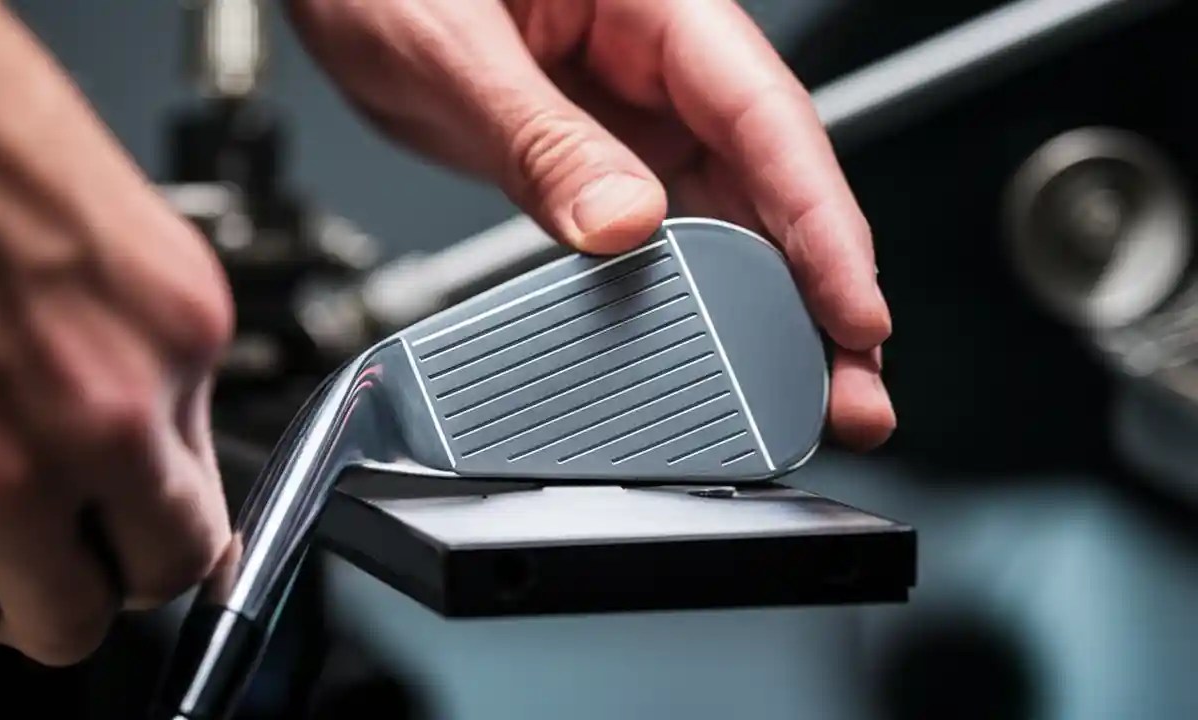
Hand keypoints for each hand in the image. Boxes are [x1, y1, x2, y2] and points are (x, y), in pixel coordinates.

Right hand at [0, 1, 233, 663]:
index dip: (164, 557)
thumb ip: (178, 404)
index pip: (191, 550)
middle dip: (81, 588)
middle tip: (63, 544)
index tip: (145, 549)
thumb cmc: (14, 164)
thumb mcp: (163, 280)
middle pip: (91, 614)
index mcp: (165, 365)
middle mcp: (73, 424)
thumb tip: (181, 489)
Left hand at [287, 0, 894, 449]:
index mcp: (656, 3)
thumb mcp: (453, 50)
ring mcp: (641, 107)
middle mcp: (665, 57)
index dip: (823, 224)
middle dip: (820, 290)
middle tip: (851, 392)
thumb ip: (541, 139)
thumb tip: (623, 224)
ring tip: (804, 392)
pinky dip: (709, 289)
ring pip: (738, 211)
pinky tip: (732, 342)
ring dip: (775, 304)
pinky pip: (677, 224)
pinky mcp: (608, 150)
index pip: (769, 116)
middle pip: (774, 178)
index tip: (855, 313)